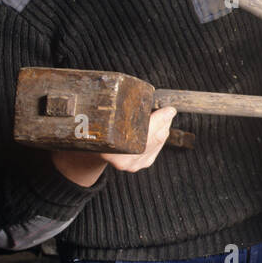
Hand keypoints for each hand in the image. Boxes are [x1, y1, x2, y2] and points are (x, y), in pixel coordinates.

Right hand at [53, 106, 177, 185]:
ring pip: (157, 143)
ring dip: (164, 128)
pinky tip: (160, 128)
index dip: (159, 119)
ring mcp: (131, 164)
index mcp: (110, 146)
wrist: (91, 147)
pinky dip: (161, 137)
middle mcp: (121, 159)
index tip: (170, 109)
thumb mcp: (106, 113)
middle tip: (168, 110)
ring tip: (164, 116)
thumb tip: (149, 96)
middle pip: (154, 137)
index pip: (144, 131)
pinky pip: (156, 149)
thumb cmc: (99, 127)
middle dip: (164, 121)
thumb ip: (124, 108)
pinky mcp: (138, 165)